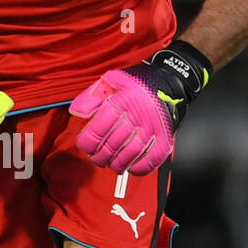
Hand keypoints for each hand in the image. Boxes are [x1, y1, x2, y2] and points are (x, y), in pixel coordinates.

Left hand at [69, 41, 210, 174]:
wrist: (170, 81)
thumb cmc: (138, 83)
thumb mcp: (111, 80)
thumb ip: (91, 96)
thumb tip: (77, 112)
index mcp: (122, 101)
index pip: (97, 130)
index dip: (86, 143)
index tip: (85, 145)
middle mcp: (138, 116)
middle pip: (112, 145)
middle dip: (99, 156)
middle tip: (95, 158)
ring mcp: (153, 129)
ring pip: (129, 155)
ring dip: (116, 164)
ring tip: (110, 163)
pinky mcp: (164, 139)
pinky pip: (150, 160)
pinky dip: (137, 167)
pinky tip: (130, 165)